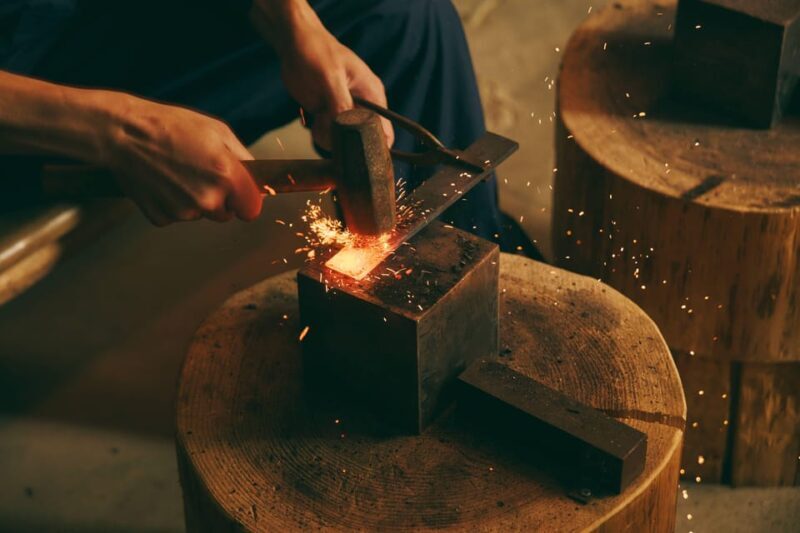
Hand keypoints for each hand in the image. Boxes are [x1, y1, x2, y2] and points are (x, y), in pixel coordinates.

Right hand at [98, 94, 261, 225]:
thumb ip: (243, 158)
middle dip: (219, 198)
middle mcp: (208, 199)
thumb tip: (256, 177)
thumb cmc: (171, 127)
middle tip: (199, 172)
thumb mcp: (217, 131)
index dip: (245, 200)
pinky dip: (171, 203)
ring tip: (176, 172)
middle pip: (226, 214)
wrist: (123, 134)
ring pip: (200, 214)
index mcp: (227, 176)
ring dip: (194, 200)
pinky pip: (176, 216)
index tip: (239, 193)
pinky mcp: (162, 218)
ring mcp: (183, 212)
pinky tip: (161, 181)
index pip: (252, 209)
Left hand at [252, 0, 393, 149]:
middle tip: (330, 129)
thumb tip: (347, 129)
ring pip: (344, 140)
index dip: (374, 145)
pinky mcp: (328, 115)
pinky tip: (313, 119)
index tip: (357, 150)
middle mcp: (362, 106)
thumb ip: (340, 104)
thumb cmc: (317, 51)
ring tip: (319, 119)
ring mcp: (345, 112)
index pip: (384, 130)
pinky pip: (328, 135)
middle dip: (347, 141)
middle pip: (363, 140)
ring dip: (330, 137)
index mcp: (372, 95)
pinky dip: (319, 133)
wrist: (294, 43)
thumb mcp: (330, 77)